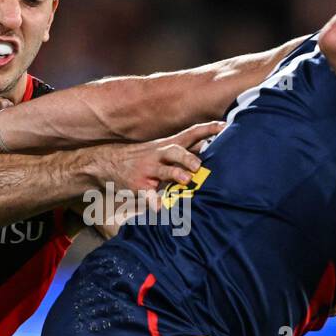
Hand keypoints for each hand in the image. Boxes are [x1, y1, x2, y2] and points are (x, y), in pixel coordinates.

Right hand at [86, 121, 224, 193]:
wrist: (111, 162)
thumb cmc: (147, 157)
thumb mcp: (165, 149)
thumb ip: (188, 150)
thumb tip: (215, 147)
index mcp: (169, 145)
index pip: (191, 133)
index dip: (208, 129)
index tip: (224, 127)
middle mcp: (160, 154)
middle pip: (175, 150)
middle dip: (188, 157)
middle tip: (199, 165)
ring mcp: (149, 170)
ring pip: (164, 170)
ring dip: (175, 173)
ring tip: (185, 179)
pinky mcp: (140, 185)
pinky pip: (147, 194)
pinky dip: (153, 201)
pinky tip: (159, 208)